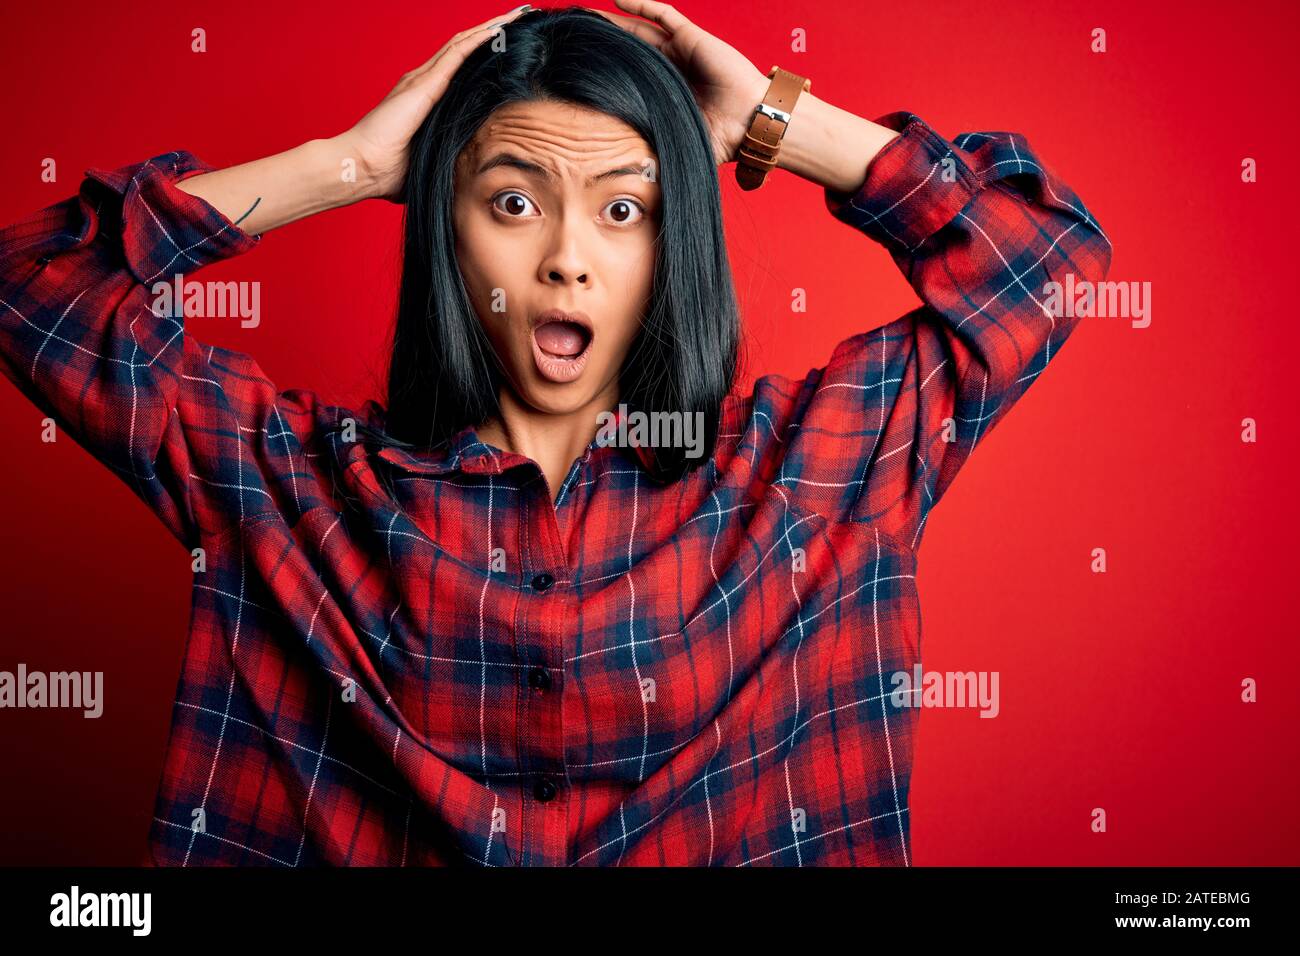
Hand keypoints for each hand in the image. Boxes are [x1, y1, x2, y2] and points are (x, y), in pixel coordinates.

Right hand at [338, 5, 531, 201]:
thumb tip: (465, 178)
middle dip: (492, 32)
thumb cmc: (388, 172)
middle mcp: (423, 82)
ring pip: (463, 43)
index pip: (460, 69)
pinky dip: (479, 39)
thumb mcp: (429, 162)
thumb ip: (446, 160)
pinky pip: (458, 54)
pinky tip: (499, 29)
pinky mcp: (424, 84)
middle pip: (464, 48)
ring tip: (517, 15)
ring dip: (491, 28)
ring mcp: (423, 80)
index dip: (482, 55)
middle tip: (519, 18)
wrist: (363, 167)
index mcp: (424, 98)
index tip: (508, 48)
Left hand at [590, 0, 766, 166]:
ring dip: (614, 22)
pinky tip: (617, 0)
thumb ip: (653, 153)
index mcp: (664, 95)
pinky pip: (662, 14)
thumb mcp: (678, 147)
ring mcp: (680, 51)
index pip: (627, 78)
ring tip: (586, 16)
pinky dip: (641, 4)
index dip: (604, 73)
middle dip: (603, 44)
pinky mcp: (690, 37)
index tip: (576, 73)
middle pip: (628, 51)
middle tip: (574, 38)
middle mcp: (670, 70)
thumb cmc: (724, 139)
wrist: (753, 123)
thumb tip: (623, 173)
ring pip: (639, 30)